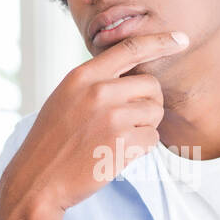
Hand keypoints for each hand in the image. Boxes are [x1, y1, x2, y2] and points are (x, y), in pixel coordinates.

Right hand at [0, 30, 188, 219]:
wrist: (38, 180)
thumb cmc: (52, 142)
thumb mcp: (65, 98)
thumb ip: (95, 82)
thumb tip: (134, 74)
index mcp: (82, 76)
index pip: (130, 49)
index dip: (160, 41)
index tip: (181, 39)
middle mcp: (98, 91)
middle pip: (151, 85)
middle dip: (148, 103)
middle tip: (128, 121)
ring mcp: (112, 116)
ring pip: (155, 113)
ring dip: (144, 127)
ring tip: (115, 139)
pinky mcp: (123, 142)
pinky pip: (152, 138)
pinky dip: (141, 148)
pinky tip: (116, 153)